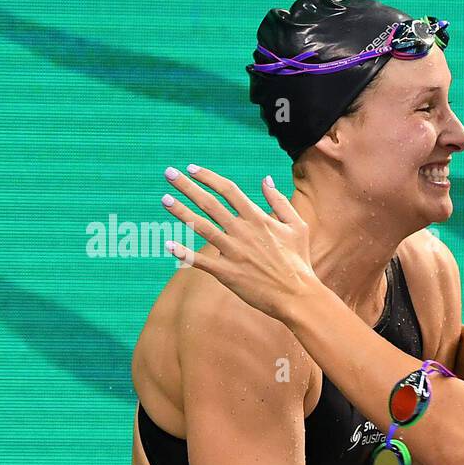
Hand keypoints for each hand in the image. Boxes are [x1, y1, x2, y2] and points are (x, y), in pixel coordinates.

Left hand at [159, 164, 317, 320]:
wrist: (298, 295)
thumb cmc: (299, 261)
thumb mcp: (297, 226)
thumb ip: (279, 202)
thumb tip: (265, 180)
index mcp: (258, 218)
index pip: (228, 190)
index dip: (208, 177)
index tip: (192, 169)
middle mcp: (242, 231)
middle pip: (209, 203)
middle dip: (187, 187)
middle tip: (169, 174)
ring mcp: (233, 252)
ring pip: (201, 227)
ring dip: (180, 212)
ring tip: (164, 200)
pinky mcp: (227, 273)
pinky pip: (200, 261)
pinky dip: (184, 253)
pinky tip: (168, 245)